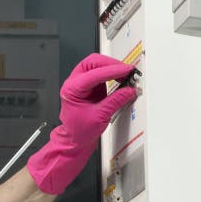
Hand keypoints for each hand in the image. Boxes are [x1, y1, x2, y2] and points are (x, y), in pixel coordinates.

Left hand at [27, 53, 137, 194]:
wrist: (74, 139)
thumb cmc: (79, 130)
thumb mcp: (100, 117)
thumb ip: (115, 101)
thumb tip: (129, 90)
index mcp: (71, 90)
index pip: (93, 74)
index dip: (112, 71)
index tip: (127, 70)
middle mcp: (73, 84)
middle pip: (92, 62)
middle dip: (110, 64)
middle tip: (126, 70)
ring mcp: (80, 83)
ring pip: (95, 64)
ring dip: (111, 67)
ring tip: (125, 74)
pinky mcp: (88, 85)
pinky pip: (99, 72)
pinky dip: (110, 73)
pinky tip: (120, 78)